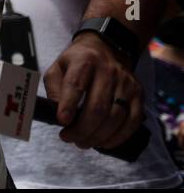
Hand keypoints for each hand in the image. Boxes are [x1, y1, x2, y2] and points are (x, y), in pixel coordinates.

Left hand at [44, 32, 142, 148]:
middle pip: (98, 107)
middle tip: (70, 138)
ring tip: (83, 142)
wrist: (105, 50)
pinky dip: (118, 137)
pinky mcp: (139, 95)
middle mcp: (108, 71)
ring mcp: (127, 83)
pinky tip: (103, 142)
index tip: (62, 122)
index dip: (68, 106)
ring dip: (98, 136)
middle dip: (82, 129)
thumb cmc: (76, 62)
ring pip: (115, 117)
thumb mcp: (58, 67)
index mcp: (85, 60)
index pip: (76, 85)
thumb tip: (56, 112)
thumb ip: (53, 87)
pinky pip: (132, 121)